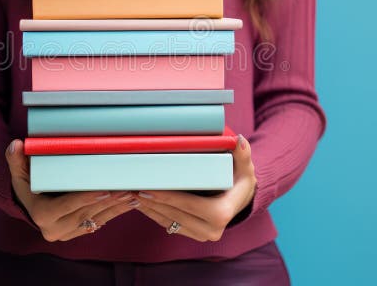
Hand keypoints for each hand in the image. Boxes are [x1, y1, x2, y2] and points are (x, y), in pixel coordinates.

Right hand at [5, 139, 137, 241]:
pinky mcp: (79, 233)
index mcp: (41, 215)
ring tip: (133, 193)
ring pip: (95, 219)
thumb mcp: (19, 172)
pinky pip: (100, 223)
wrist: (31, 204)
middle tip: (126, 188)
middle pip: (84, 214)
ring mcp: (68, 233)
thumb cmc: (27, 184)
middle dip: (107, 202)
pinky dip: (116, 212)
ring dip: (116, 207)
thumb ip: (16, 159)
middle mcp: (54, 229)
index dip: (84, 199)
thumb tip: (15, 145)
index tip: (103, 190)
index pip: (65, 206)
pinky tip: (131, 202)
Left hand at [133, 134, 257, 241]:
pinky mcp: (194, 235)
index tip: (147, 187)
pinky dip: (154, 214)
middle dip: (152, 202)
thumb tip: (239, 140)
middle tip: (132, 187)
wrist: (241, 200)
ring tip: (131, 194)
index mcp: (222, 213)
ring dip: (149, 209)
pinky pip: (169, 226)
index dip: (167, 197)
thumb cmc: (240, 180)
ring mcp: (202, 235)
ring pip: (169, 222)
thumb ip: (242, 154)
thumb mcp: (244, 167)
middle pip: (175, 214)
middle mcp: (212, 230)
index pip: (189, 204)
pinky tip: (141, 203)